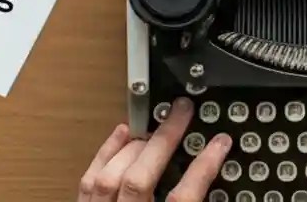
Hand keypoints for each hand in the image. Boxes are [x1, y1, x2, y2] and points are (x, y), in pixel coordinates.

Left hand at [78, 98, 231, 201]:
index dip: (203, 167)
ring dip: (132, 147)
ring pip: (109, 178)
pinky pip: (88, 183)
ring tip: (152, 127)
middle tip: (181, 113)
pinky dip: (104, 155)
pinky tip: (120, 136)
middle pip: (140, 179)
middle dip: (163, 140)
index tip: (219, 143)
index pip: (183, 199)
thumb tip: (215, 187)